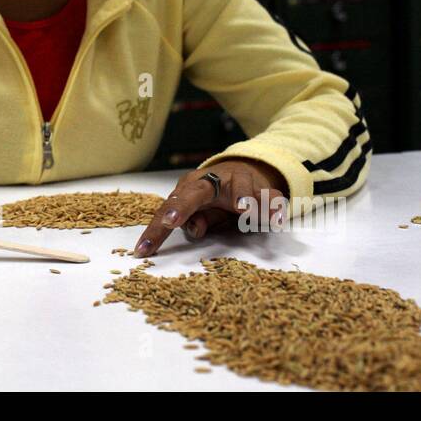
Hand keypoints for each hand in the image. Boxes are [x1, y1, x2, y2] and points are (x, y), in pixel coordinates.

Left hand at [132, 157, 288, 256]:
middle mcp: (210, 180)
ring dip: (242, 197)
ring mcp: (237, 180)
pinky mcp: (260, 186)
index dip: (156, 230)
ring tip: (244, 210)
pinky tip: (277, 219)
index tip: (144, 249)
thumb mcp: (202, 211)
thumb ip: (195, 220)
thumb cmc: (214, 198)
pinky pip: (268, 196)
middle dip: (182, 207)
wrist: (243, 171)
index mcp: (189, 188)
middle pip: (194, 192)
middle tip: (171, 222)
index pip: (168, 210)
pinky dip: (273, 207)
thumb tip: (194, 229)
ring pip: (239, 186)